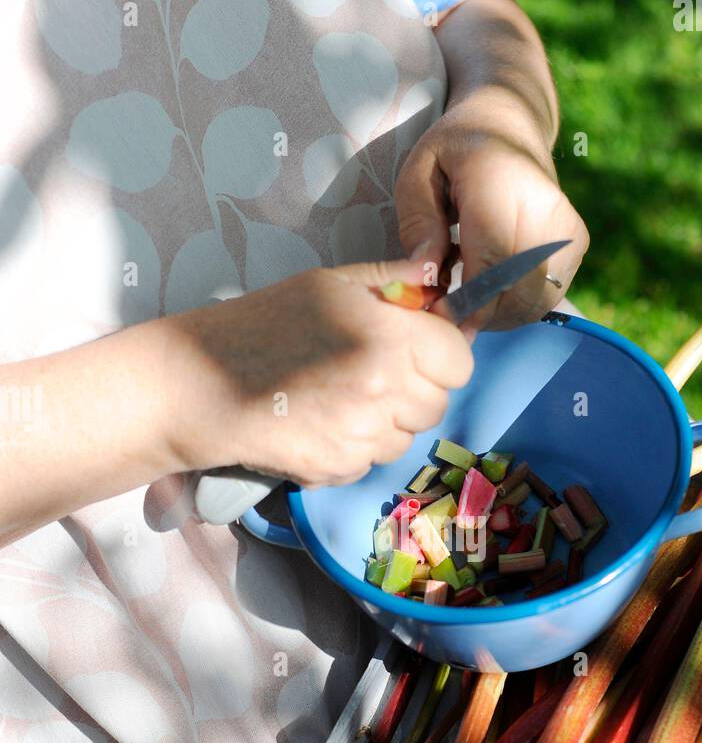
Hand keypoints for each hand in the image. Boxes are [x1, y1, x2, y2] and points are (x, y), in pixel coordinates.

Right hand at [166, 259, 473, 487]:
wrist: (201, 383)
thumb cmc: (264, 322)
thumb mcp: (330, 284)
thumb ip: (393, 279)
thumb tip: (441, 274)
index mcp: (388, 336)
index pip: (459, 361)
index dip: (441, 354)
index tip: (414, 348)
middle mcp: (384, 389)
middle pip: (438, 402)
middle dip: (415, 389)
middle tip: (370, 371)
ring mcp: (363, 435)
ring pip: (406, 436)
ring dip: (386, 422)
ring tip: (339, 396)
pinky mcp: (340, 468)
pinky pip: (372, 460)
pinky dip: (355, 447)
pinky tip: (320, 422)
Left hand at [395, 101, 588, 330]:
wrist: (510, 125)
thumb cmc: (455, 152)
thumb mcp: (418, 174)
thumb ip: (417, 225)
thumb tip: (425, 277)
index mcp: (502, 183)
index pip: (489, 266)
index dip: (462, 303)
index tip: (436, 316)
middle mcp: (545, 207)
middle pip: (513, 292)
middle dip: (477, 314)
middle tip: (447, 308)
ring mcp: (568, 228)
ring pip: (531, 303)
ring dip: (495, 313)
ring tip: (468, 288)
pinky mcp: (578, 244)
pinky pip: (545, 297)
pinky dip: (515, 304)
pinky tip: (492, 284)